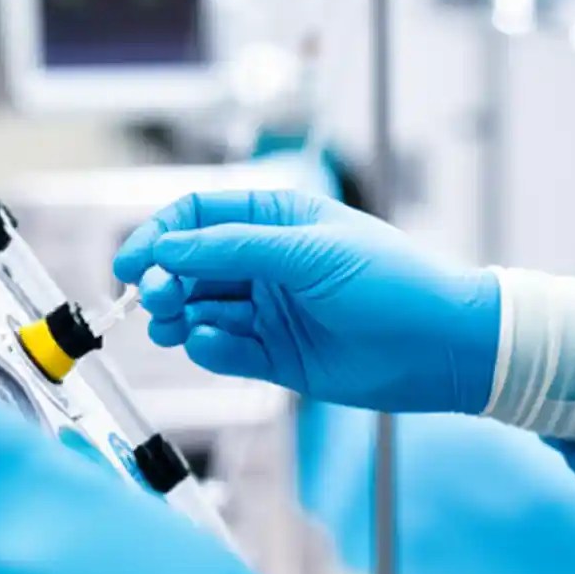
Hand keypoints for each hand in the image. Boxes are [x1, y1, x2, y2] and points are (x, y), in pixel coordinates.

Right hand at [114, 190, 500, 413]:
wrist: (441, 347)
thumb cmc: (394, 283)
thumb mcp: (310, 251)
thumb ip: (235, 248)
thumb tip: (172, 246)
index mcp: (277, 220)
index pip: (200, 217)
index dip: (160, 235)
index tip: (132, 261)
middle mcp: (268, 263)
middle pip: (192, 266)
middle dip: (165, 281)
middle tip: (153, 299)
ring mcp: (270, 310)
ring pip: (201, 310)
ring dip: (179, 317)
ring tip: (171, 326)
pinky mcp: (277, 356)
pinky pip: (226, 350)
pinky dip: (212, 348)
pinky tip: (213, 345)